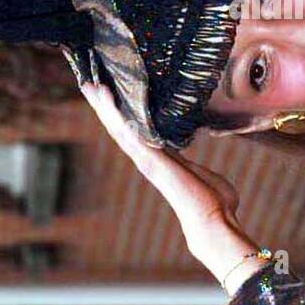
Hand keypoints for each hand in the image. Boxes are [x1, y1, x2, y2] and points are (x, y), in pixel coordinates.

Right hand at [78, 82, 264, 290]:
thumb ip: (199, 169)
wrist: (213, 222)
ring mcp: (147, 160)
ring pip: (118, 127)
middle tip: (89, 83)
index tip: (110, 94)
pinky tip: (106, 97)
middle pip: (120, 127)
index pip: (136, 131)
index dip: (122, 114)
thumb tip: (208, 176)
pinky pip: (129, 132)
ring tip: (90, 85)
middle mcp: (148, 159)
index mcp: (161, 158)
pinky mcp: (151, 160)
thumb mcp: (206, 175)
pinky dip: (115, 114)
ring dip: (104, 106)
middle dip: (105, 106)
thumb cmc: (216, 203)